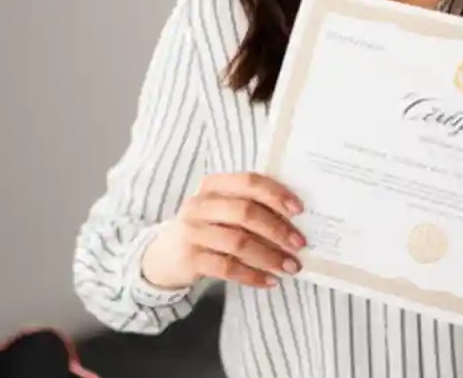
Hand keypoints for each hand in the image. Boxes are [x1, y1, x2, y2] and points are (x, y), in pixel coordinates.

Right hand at [142, 172, 306, 289]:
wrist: (163, 256)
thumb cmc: (206, 228)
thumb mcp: (221, 209)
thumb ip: (249, 206)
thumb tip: (295, 219)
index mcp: (213, 185)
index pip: (248, 182)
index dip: (276, 194)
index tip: (299, 210)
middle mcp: (200, 205)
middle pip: (245, 212)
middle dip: (277, 229)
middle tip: (299, 244)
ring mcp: (192, 232)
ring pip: (238, 242)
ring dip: (269, 256)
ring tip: (289, 267)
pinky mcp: (190, 259)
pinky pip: (227, 268)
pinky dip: (252, 275)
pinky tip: (269, 281)